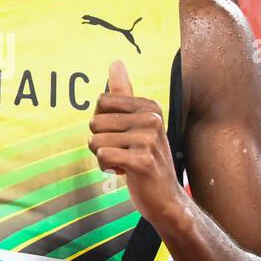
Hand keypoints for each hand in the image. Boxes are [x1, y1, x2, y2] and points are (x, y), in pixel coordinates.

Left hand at [88, 60, 183, 225]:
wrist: (165, 199)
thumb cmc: (145, 159)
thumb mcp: (136, 124)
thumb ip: (123, 93)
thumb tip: (116, 62)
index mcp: (149, 106)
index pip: (101, 101)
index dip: (102, 122)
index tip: (121, 135)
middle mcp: (152, 119)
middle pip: (95, 122)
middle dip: (100, 142)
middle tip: (122, 153)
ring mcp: (149, 140)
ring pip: (95, 141)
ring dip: (103, 157)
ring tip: (124, 163)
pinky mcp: (142, 161)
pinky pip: (102, 156)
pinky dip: (106, 168)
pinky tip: (125, 173)